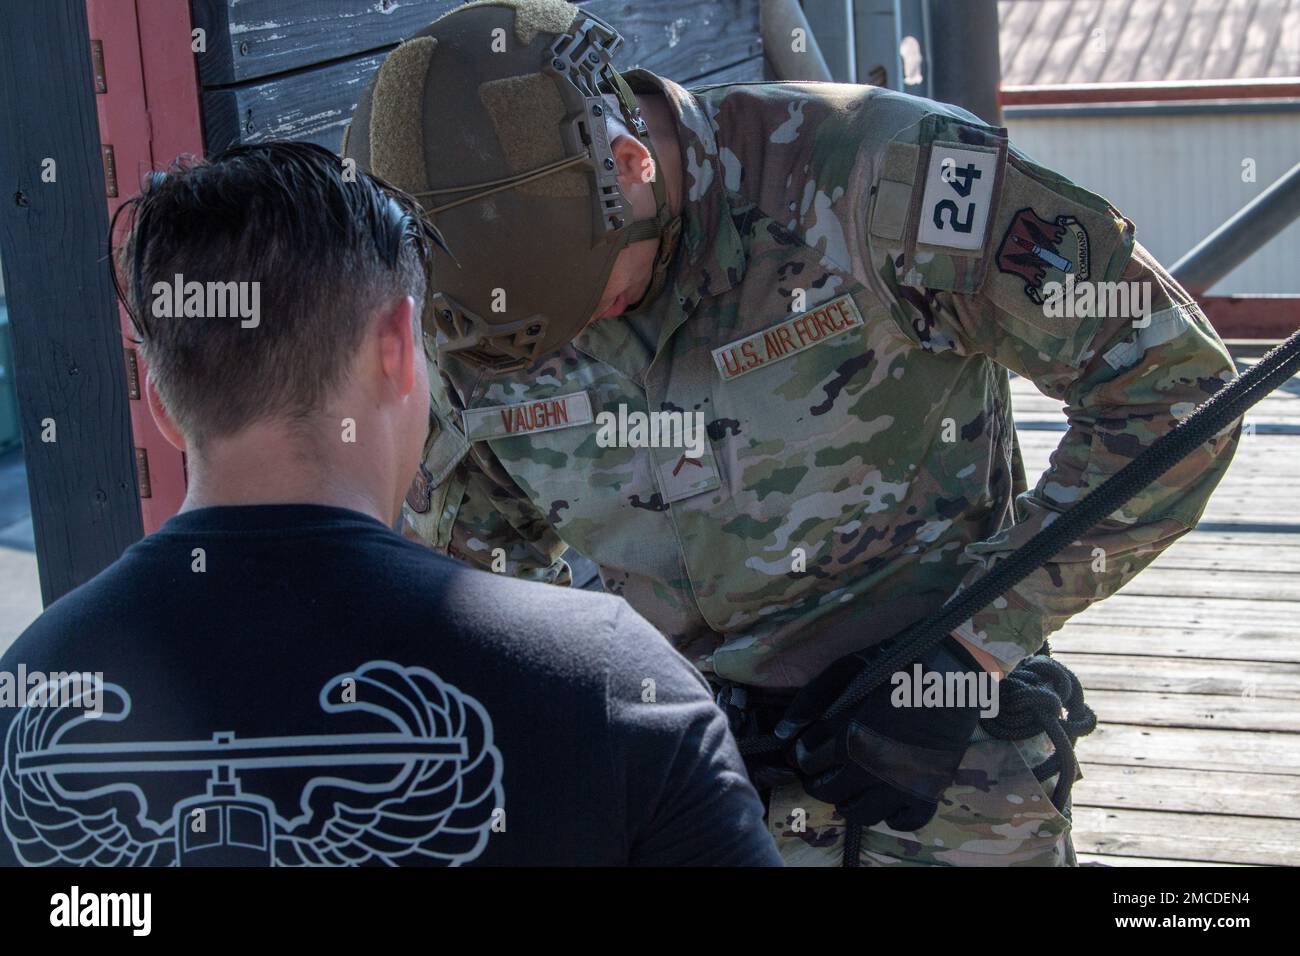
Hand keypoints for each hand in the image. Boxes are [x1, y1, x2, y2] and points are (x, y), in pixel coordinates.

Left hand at [775, 635, 981, 830]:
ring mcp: (900, 784)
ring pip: (861, 813)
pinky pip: (905, 821)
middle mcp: (871, 769)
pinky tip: (885, 803)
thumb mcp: (845, 671)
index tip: (805, 751)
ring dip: (848, 803)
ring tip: (847, 789)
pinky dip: (892, 818)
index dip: (803, 755)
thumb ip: (810, 701)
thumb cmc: (895, 666)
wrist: (951, 673)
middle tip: (820, 773)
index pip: (809, 761)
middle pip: (829, 792)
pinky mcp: (928, 791)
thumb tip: (781, 733)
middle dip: (817, 782)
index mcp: (849, 737)